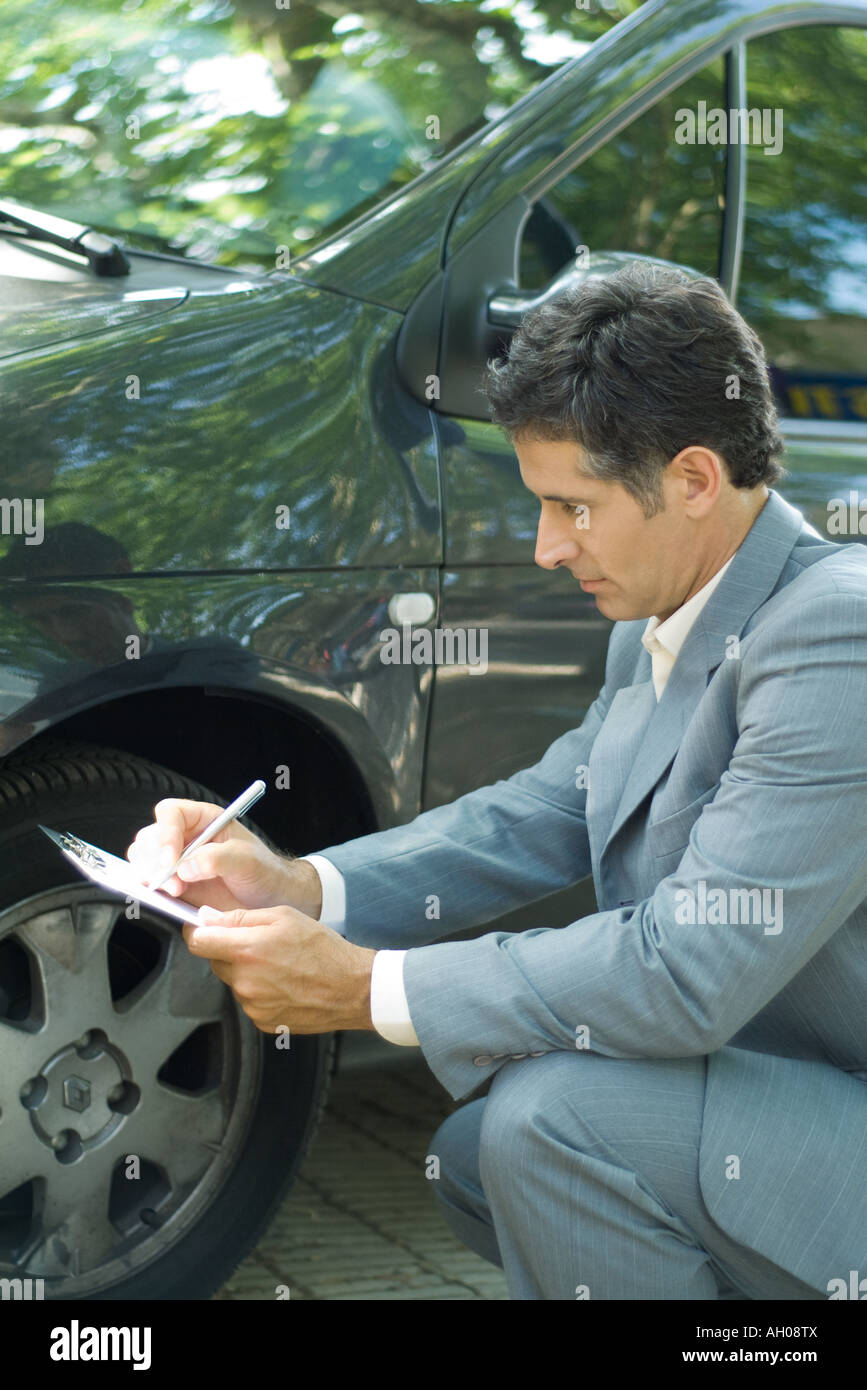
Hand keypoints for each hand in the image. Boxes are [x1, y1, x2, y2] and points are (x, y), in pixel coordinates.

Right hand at [126, 798, 321, 916]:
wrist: (270, 899)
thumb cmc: (264, 872)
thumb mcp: (248, 860)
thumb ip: (218, 859)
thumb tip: (186, 867)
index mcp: (204, 820)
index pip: (171, 813)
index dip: (166, 833)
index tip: (172, 859)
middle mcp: (186, 837)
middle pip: (150, 837)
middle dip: (155, 860)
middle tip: (173, 881)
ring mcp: (178, 861)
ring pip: (144, 859)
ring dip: (152, 875)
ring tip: (177, 890)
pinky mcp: (174, 884)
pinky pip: (150, 882)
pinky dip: (150, 890)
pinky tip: (167, 897)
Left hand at [183, 904, 375, 1033]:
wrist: (351, 988)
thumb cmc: (323, 950)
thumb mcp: (283, 917)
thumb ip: (240, 917)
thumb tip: (207, 918)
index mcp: (247, 950)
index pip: (197, 942)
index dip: (197, 931)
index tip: (203, 927)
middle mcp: (244, 981)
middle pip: (215, 962)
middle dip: (229, 950)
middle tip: (259, 944)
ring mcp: (252, 1005)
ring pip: (234, 981)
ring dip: (247, 972)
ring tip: (280, 965)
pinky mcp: (262, 1021)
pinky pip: (249, 1001)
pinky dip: (260, 991)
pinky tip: (284, 983)